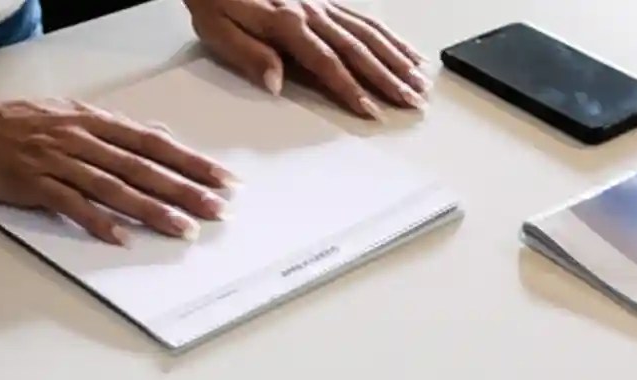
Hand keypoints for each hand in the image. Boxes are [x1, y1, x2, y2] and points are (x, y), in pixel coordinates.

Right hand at [0, 97, 236, 244]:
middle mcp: (82, 140)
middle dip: (185, 191)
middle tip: (217, 210)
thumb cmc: (17, 123)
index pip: (155, 144)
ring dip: (151, 211)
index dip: (193, 163)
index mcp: (96, 123)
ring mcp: (57, 161)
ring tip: (183, 230)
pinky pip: (71, 204)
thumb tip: (159, 136)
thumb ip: (117, 130)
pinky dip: (97, 221)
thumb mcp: (73, 114)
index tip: (224, 181)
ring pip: (114, 188)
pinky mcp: (33, 183)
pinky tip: (121, 238)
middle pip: (143, 168)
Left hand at [184, 0, 428, 118]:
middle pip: (357, 49)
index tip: (371, 111)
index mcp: (286, 24)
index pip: (326, 62)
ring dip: (397, 59)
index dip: (351, 88)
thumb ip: (249, 55)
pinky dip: (390, 37)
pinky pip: (364, 18)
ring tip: (420, 83)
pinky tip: (408, 52)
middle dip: (388, 78)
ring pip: (368, 33)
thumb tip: (275, 84)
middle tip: (411, 102)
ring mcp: (322, 4)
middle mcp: (310, 12)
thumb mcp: (217, 29)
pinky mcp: (325, 0)